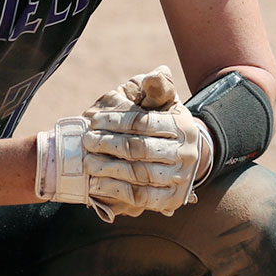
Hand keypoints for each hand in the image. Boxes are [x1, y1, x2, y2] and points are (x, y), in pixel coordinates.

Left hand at [80, 66, 213, 217]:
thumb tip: (154, 76)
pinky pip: (140, 196)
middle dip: (109, 144)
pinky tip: (97, 182)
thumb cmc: (167, 126)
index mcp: (183, 126)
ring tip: (88, 161)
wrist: (187, 158)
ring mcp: (180, 179)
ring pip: (138, 173)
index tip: (95, 120)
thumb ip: (158, 88)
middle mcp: (186, 153)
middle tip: (88, 140)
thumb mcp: (166, 103)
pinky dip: (116, 189)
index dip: (116, 121)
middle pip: (140, 149)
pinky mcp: (171, 199)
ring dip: (108, 167)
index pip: (144, 123)